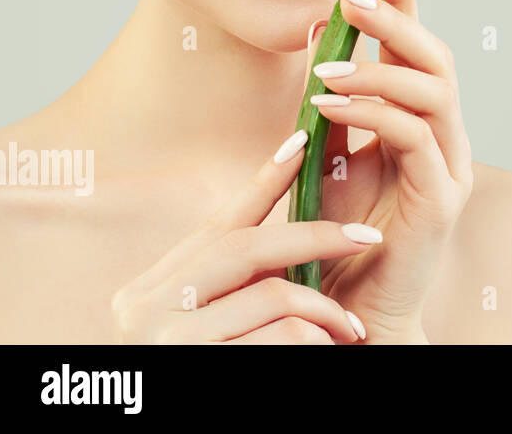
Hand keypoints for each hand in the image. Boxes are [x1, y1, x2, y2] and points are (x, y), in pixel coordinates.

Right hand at [110, 130, 379, 343]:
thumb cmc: (223, 370)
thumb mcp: (227, 321)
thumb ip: (247, 279)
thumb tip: (299, 213)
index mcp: (153, 291)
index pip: (218, 222)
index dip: (265, 180)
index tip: (304, 140)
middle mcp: (143, 309)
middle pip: (247, 246)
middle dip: (316, 235)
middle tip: (367, 235)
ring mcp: (165, 339)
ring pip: (271, 293)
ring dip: (324, 309)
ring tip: (350, 331)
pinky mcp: (195, 363)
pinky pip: (279, 335)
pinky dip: (315, 341)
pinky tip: (331, 352)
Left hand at [308, 0, 473, 341]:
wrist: (355, 312)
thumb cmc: (340, 240)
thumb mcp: (329, 159)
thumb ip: (335, 108)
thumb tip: (319, 43)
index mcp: (422, 125)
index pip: (420, 48)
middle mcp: (446, 140)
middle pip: (438, 59)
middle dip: (397, 19)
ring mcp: (450, 170)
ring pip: (434, 92)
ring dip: (378, 68)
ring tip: (324, 68)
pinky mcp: (440, 202)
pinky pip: (415, 139)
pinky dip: (372, 113)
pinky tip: (329, 105)